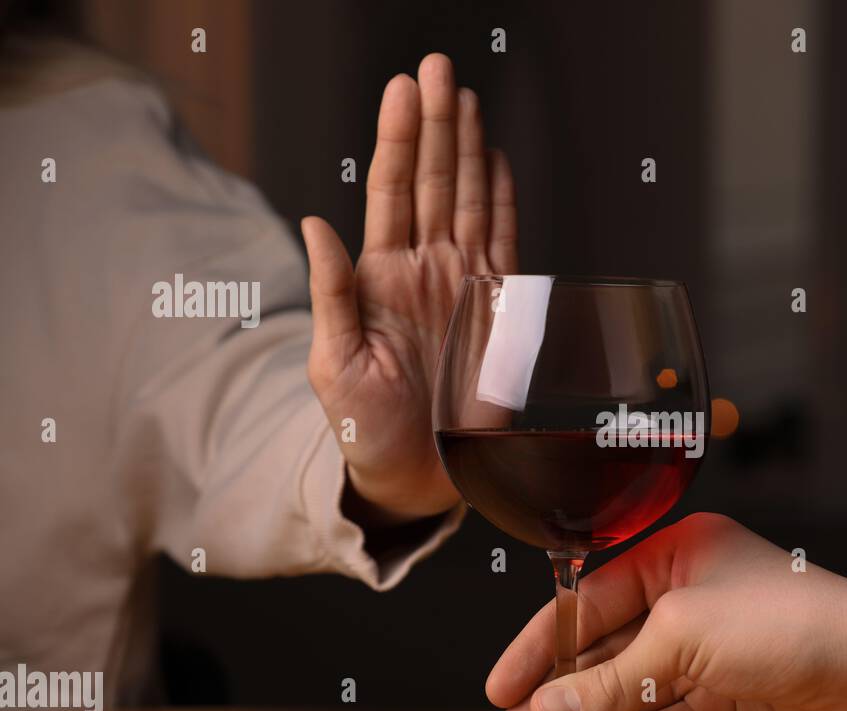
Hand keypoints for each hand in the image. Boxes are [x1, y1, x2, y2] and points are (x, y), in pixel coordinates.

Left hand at [301, 54, 517, 522]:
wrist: (412, 479)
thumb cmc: (364, 430)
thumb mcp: (334, 364)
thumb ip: (332, 292)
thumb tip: (315, 223)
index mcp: (381, 278)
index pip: (392, 192)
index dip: (399, 139)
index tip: (405, 89)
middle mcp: (423, 272)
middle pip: (432, 182)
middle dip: (437, 124)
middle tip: (439, 68)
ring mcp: (462, 288)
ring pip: (468, 202)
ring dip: (468, 150)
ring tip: (466, 98)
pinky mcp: (497, 313)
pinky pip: (505, 245)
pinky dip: (503, 203)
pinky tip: (495, 164)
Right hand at [487, 513, 846, 710]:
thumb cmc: (797, 622)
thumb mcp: (686, 635)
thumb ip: (614, 676)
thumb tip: (552, 709)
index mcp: (674, 557)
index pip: (586, 602)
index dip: (541, 647)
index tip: (503, 686)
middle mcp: (685, 604)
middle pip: (599, 653)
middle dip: (552, 695)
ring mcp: (703, 660)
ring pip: (622, 696)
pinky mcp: (721, 708)